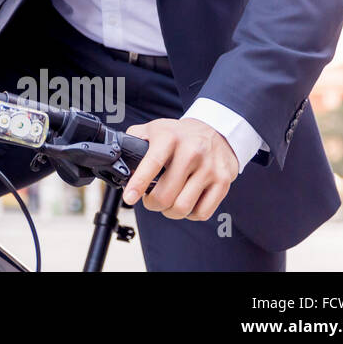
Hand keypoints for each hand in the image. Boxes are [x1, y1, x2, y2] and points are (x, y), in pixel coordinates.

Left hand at [122, 117, 237, 219]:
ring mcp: (209, 168)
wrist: (216, 130)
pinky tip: (186, 203)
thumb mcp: (154, 128)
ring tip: (168, 203)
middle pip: (166, 195)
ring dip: (170, 212)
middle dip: (152, 204)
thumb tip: (119, 159)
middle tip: (150, 200)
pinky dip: (190, 215)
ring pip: (183, 207)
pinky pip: (203, 212)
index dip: (139, 183)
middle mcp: (191, 152)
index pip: (152, 163)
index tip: (130, 197)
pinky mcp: (223, 181)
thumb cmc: (180, 135)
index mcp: (169, 137)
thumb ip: (133, 140)